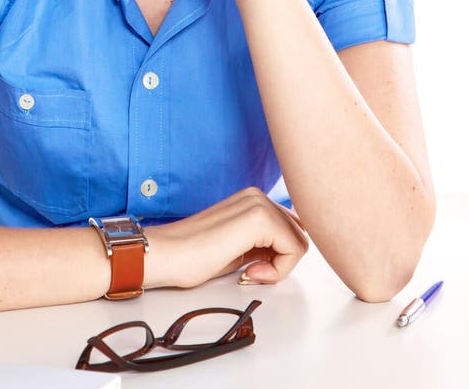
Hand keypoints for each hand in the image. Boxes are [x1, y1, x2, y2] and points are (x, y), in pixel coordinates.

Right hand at [143, 187, 308, 289]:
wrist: (168, 255)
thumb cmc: (193, 255)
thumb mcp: (239, 246)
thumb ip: (265, 243)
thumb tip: (288, 252)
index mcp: (253, 199)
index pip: (293, 229)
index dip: (280, 256)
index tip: (255, 268)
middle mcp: (258, 195)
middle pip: (299, 234)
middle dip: (282, 260)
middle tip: (253, 273)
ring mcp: (259, 203)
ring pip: (300, 242)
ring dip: (280, 266)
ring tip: (249, 272)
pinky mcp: (260, 218)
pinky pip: (294, 250)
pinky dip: (278, 270)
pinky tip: (250, 272)